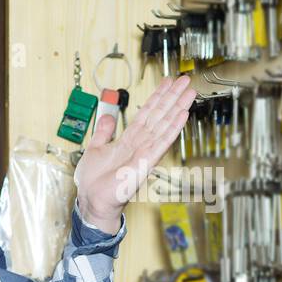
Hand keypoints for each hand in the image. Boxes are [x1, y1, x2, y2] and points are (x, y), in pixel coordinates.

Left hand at [74, 74, 195, 233]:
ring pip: (164, 124)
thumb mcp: (95, 148)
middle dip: (172, 96)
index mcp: (128, 139)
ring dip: (177, 107)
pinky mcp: (146, 162)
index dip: (157, 97)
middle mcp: (140, 144)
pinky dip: (172, 128)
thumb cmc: (94, 182)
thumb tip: (107, 118)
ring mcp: (145, 152)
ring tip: (189, 92)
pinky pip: (162, 142)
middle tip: (185, 81)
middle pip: (159, 115)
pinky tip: (183, 115)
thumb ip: (103, 132)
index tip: (168, 83)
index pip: (146, 113)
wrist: (92, 200)